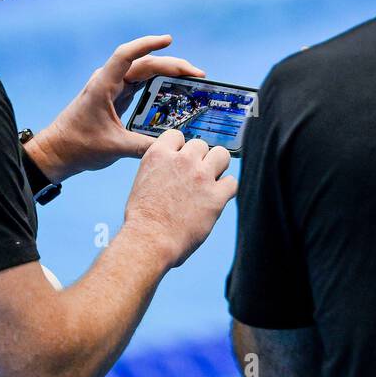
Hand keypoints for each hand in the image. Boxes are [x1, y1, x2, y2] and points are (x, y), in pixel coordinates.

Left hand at [26, 35, 205, 182]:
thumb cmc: (78, 146)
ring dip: (167, 73)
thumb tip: (172, 145)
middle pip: (144, 64)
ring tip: (192, 78)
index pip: (127, 56)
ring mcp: (112, 89)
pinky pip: (140, 85)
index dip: (148, 44)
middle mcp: (108, 82)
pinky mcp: (115, 99)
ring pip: (144, 73)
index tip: (169, 40)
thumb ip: (144, 146)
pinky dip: (158, 84)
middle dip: (172, 66)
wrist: (57, 153)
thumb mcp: (114, 147)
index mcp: (104, 86)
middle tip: (198, 74)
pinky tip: (174, 89)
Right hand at [123, 130, 237, 268]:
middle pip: (201, 144)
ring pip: (222, 155)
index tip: (180, 160)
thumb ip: (161, 170)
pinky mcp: (216, 196)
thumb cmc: (142, 220)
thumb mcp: (143, 183)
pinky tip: (217, 199)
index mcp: (158, 155)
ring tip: (211, 182)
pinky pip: (232, 182)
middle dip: (199, 159)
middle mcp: (181, 161)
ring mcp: (201, 176)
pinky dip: (227, 190)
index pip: (177, 135)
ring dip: (218, 167)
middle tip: (195, 177)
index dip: (180, 148)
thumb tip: (175, 171)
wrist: (149, 241)